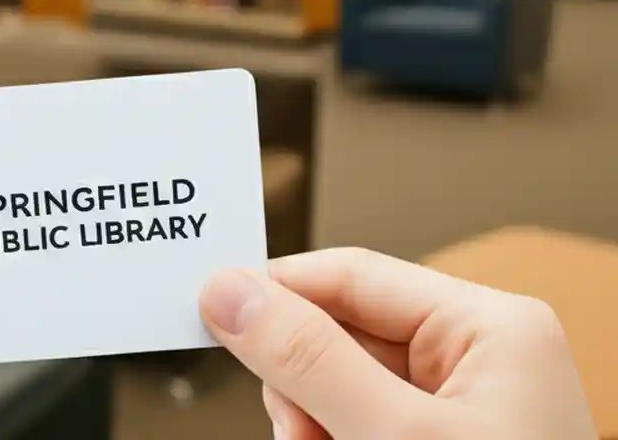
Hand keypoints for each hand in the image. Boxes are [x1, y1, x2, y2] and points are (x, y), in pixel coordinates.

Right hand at [199, 248, 595, 438]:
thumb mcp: (393, 439)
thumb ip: (308, 360)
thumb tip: (231, 293)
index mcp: (490, 329)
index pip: (351, 275)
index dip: (275, 289)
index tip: (208, 308)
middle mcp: (477, 361)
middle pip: (337, 332)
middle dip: (301, 386)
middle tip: (299, 435)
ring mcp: (459, 411)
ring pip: (335, 385)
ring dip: (310, 426)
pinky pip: (353, 425)